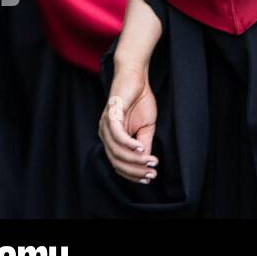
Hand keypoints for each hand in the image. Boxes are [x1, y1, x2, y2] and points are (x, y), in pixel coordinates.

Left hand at [98, 63, 158, 183]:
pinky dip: (129, 144)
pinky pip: (117, 135)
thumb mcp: (146, 126)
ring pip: (117, 151)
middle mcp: (105, 135)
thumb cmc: (140, 100)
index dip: (133, 173)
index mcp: (111, 139)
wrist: (136, 76)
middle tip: (151, 174)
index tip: (149, 178)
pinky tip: (141, 149)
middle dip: (134, 170)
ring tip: (150, 162)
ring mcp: (106, 125)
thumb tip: (145, 162)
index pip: (118, 163)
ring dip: (134, 160)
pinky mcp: (111, 115)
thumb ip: (144, 143)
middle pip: (116, 161)